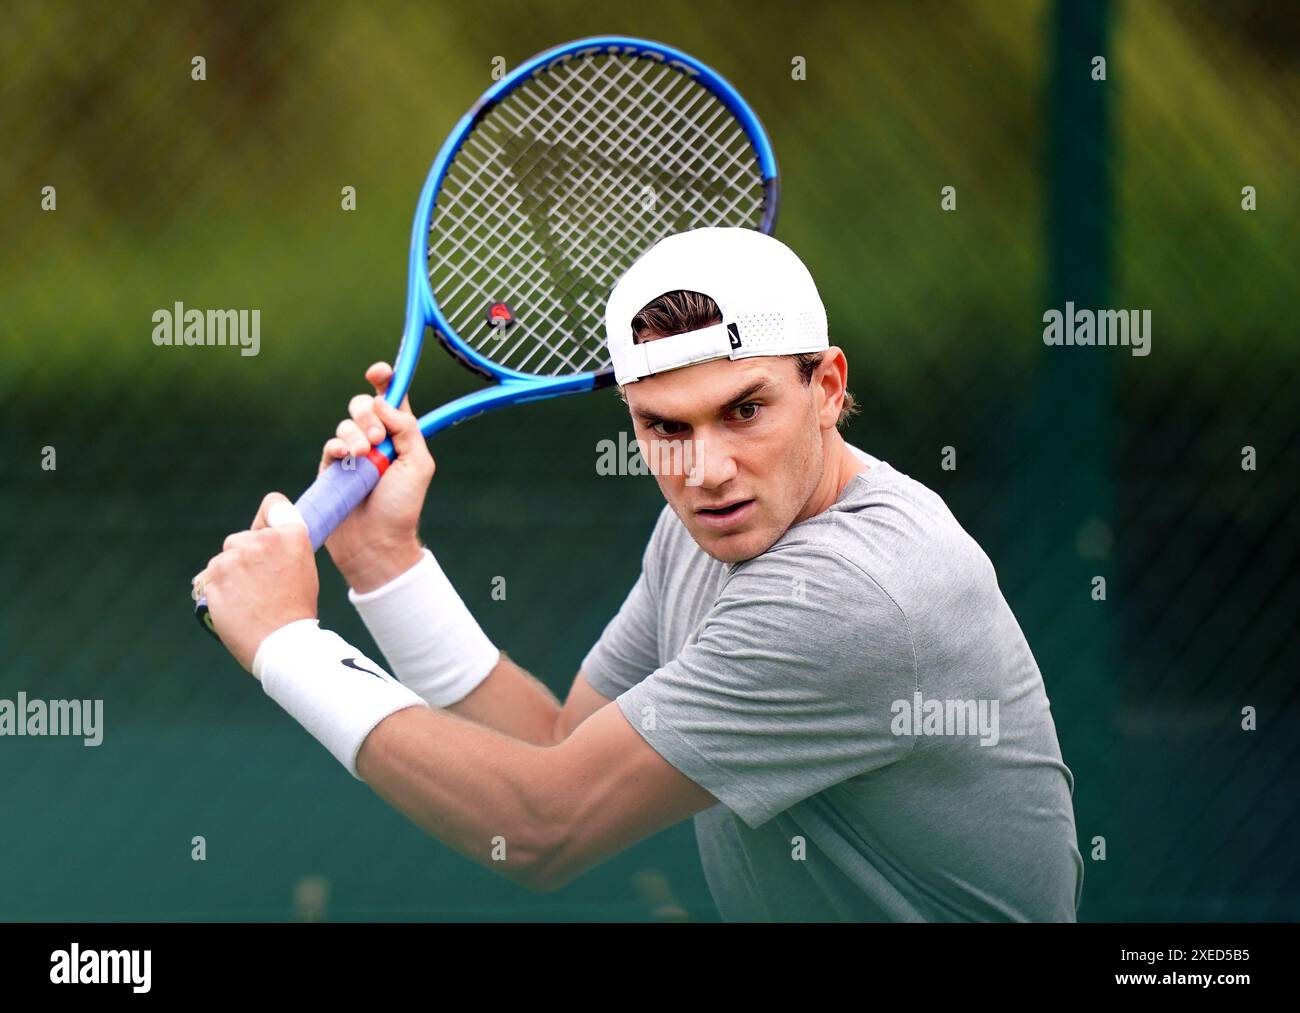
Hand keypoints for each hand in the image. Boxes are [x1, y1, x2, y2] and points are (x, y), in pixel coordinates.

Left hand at [198, 493, 319, 672]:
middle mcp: (263, 540)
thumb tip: (260, 541)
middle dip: (245, 556)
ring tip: (247, 600)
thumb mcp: (303, 569)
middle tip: (259, 584)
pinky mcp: (214, 576)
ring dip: (230, 574)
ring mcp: (235, 557)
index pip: (274, 504)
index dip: (267, 518)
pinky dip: (217, 590)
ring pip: (224, 558)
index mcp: (292, 535)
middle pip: (242, 537)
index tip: (264, 530)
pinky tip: (233, 606)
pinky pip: (210, 577)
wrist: (282, 644)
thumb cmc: (296, 611)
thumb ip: (283, 548)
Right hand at [320, 361, 432, 591]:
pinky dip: (338, 445)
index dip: (384, 380)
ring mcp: (352, 454)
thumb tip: (383, 403)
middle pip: (364, 405)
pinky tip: (346, 457)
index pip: (391, 400)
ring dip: (355, 433)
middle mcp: (376, 441)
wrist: (375, 543)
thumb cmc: (402, 507)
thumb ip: (407, 429)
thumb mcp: (419, 465)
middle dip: (369, 414)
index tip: (378, 372)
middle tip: (378, 437)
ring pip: (346, 423)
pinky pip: (330, 444)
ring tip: (364, 456)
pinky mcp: (332, 468)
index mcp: (401, 436)